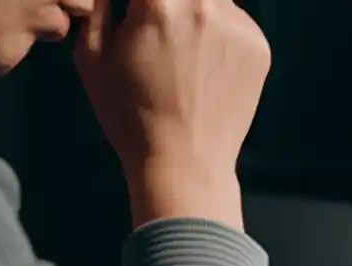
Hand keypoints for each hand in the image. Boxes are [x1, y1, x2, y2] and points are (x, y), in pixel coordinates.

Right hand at [74, 0, 271, 229]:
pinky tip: (205, 66)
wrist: (185, 163)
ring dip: (196, 9)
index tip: (142, 12)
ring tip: (183, 48)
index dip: (145, 1)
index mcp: (156, 1)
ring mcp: (236, 25)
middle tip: (161, 29)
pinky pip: (236, 19)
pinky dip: (221, 31)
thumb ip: (100, 4)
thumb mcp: (92, 56)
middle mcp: (202, 4)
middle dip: (168, 3)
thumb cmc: (130, 115)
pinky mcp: (259, 46)